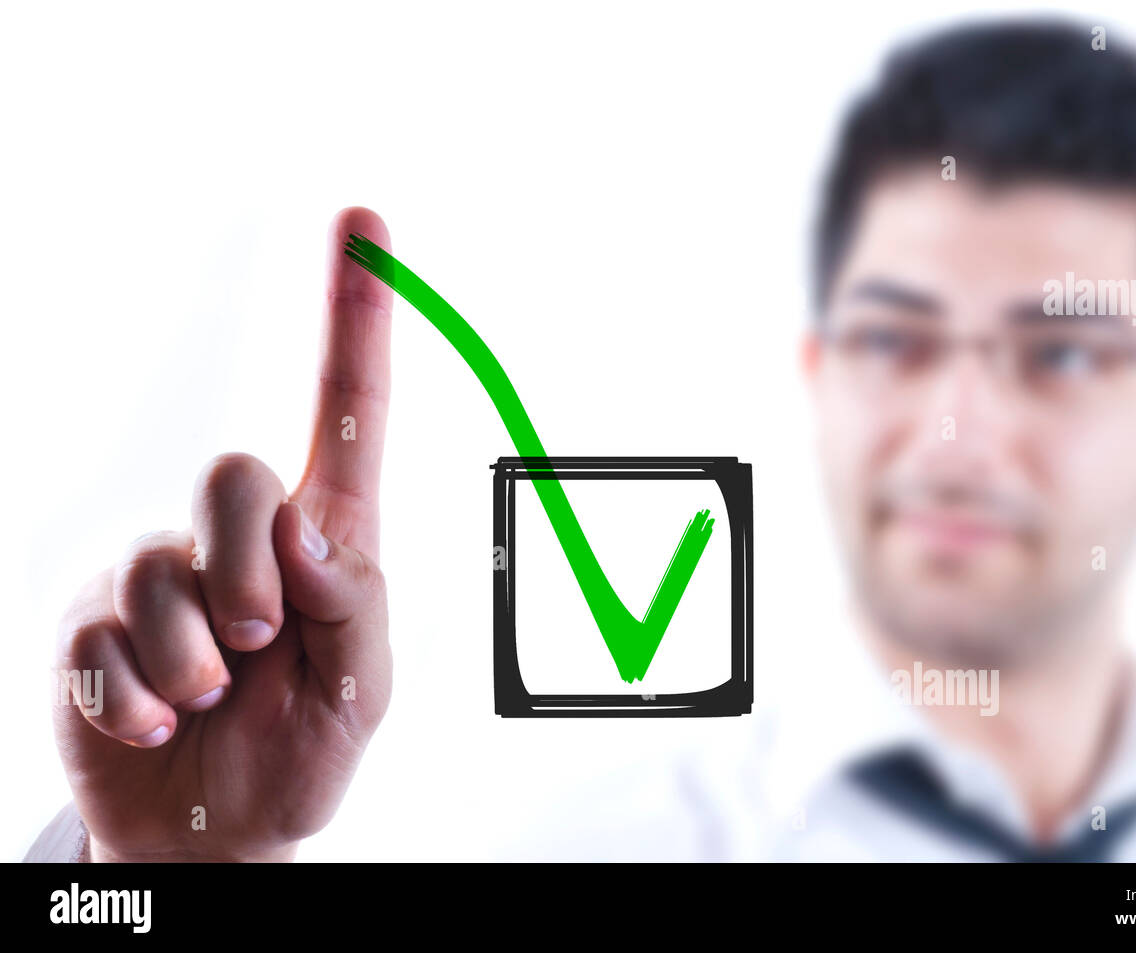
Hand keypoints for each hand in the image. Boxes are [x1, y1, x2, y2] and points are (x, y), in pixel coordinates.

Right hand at [53, 207, 393, 861]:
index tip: (370, 227)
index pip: (347, 414)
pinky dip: (143, 701)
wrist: (217, 834)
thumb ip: (356, 600)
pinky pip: (107, 642)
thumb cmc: (301, 747)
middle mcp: (237, 538)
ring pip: (167, 573)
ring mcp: (157, 576)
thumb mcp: (362, 687)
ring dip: (199, 661)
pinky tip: (158, 719)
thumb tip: (306, 524)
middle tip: (262, 642)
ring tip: (212, 698)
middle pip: (238, 477)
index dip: (359, 319)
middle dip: (250, 575)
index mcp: (323, 540)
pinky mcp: (93, 625)